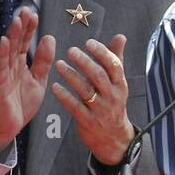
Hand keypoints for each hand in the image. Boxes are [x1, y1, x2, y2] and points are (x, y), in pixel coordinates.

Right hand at [0, 8, 54, 152]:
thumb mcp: (38, 80)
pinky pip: (0, 67)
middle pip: (15, 42)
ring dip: (12, 35)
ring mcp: (3, 74)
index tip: (34, 14)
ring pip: (7, 51)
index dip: (29, 28)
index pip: (24, 42)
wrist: (9, 126)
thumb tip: (49, 38)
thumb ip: (43, 61)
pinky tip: (4, 41)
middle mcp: (10, 66)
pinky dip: (1, 54)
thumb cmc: (21, 103)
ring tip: (16, 20)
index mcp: (20, 65)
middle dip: (20, 26)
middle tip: (25, 10)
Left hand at [51, 35, 133, 165]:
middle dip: (85, 62)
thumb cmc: (113, 103)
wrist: (113, 137)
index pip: (114, 66)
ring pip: (86, 90)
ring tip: (58, 65)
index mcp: (120, 85)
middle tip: (71, 51)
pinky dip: (64, 96)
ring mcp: (101, 110)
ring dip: (71, 76)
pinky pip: (75, 107)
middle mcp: (113, 96)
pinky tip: (54, 86)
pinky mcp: (88, 121)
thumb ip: (116, 59)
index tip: (89, 43)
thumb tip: (120, 37)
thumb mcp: (118, 83)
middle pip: (99, 76)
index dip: (102, 53)